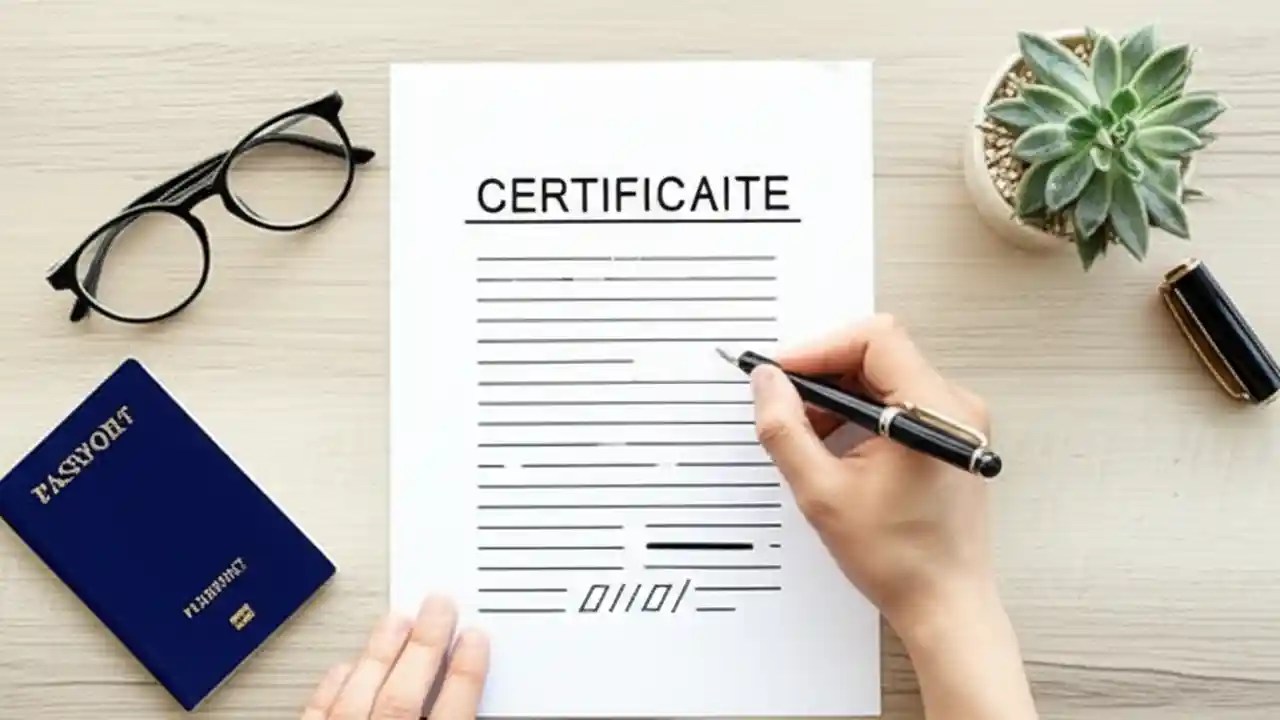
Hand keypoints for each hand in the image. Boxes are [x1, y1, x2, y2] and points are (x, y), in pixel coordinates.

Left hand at [302, 596, 488, 719]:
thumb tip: (484, 705)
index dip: (466, 671)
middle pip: (404, 694)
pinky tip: (343, 667)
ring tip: (396, 619)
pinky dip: (331, 688)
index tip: (475, 639)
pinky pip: (316, 715)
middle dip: (425, 644)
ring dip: (379, 653)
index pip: (453, 711)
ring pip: (358, 695)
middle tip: (439, 606)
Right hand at [751, 315, 1035, 718]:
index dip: (819, 348)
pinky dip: (859, 413)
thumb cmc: (901, 559)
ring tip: (807, 431)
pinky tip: (833, 445)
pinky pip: (898, 401)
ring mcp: (956, 422)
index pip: (875, 339)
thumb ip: (786, 430)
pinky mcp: (948, 437)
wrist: (944, 604)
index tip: (782, 372)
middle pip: (879, 353)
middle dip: (824, 372)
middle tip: (785, 401)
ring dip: (839, 395)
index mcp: (933, 411)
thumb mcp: (822, 492)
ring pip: (885, 376)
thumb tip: (767, 384)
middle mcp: (954, 407)